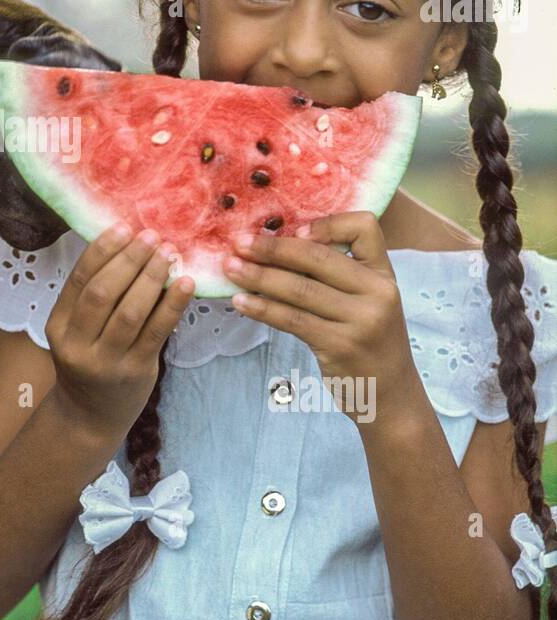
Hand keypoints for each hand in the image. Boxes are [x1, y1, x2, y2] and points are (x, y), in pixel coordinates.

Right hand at [46, 223, 195, 437]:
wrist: (91, 415)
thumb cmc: (89, 360)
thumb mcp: (77, 329)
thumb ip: (94, 294)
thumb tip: (128, 244)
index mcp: (58, 326)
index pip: (79, 280)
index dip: (103, 250)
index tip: (124, 227)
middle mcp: (78, 344)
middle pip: (102, 293)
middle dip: (129, 260)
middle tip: (151, 236)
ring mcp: (107, 361)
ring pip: (130, 311)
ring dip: (152, 277)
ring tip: (168, 254)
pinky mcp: (136, 372)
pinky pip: (157, 332)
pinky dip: (173, 304)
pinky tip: (186, 283)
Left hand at [220, 211, 419, 414]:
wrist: (390, 397)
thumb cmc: (368, 342)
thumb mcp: (367, 302)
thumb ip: (337, 275)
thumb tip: (276, 246)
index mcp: (383, 273)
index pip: (364, 227)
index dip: (327, 223)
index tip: (295, 230)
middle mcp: (378, 292)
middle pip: (317, 256)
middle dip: (272, 247)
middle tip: (238, 242)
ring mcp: (361, 320)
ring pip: (299, 288)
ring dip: (258, 276)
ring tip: (229, 268)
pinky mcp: (340, 346)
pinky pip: (292, 320)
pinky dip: (262, 308)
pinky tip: (240, 302)